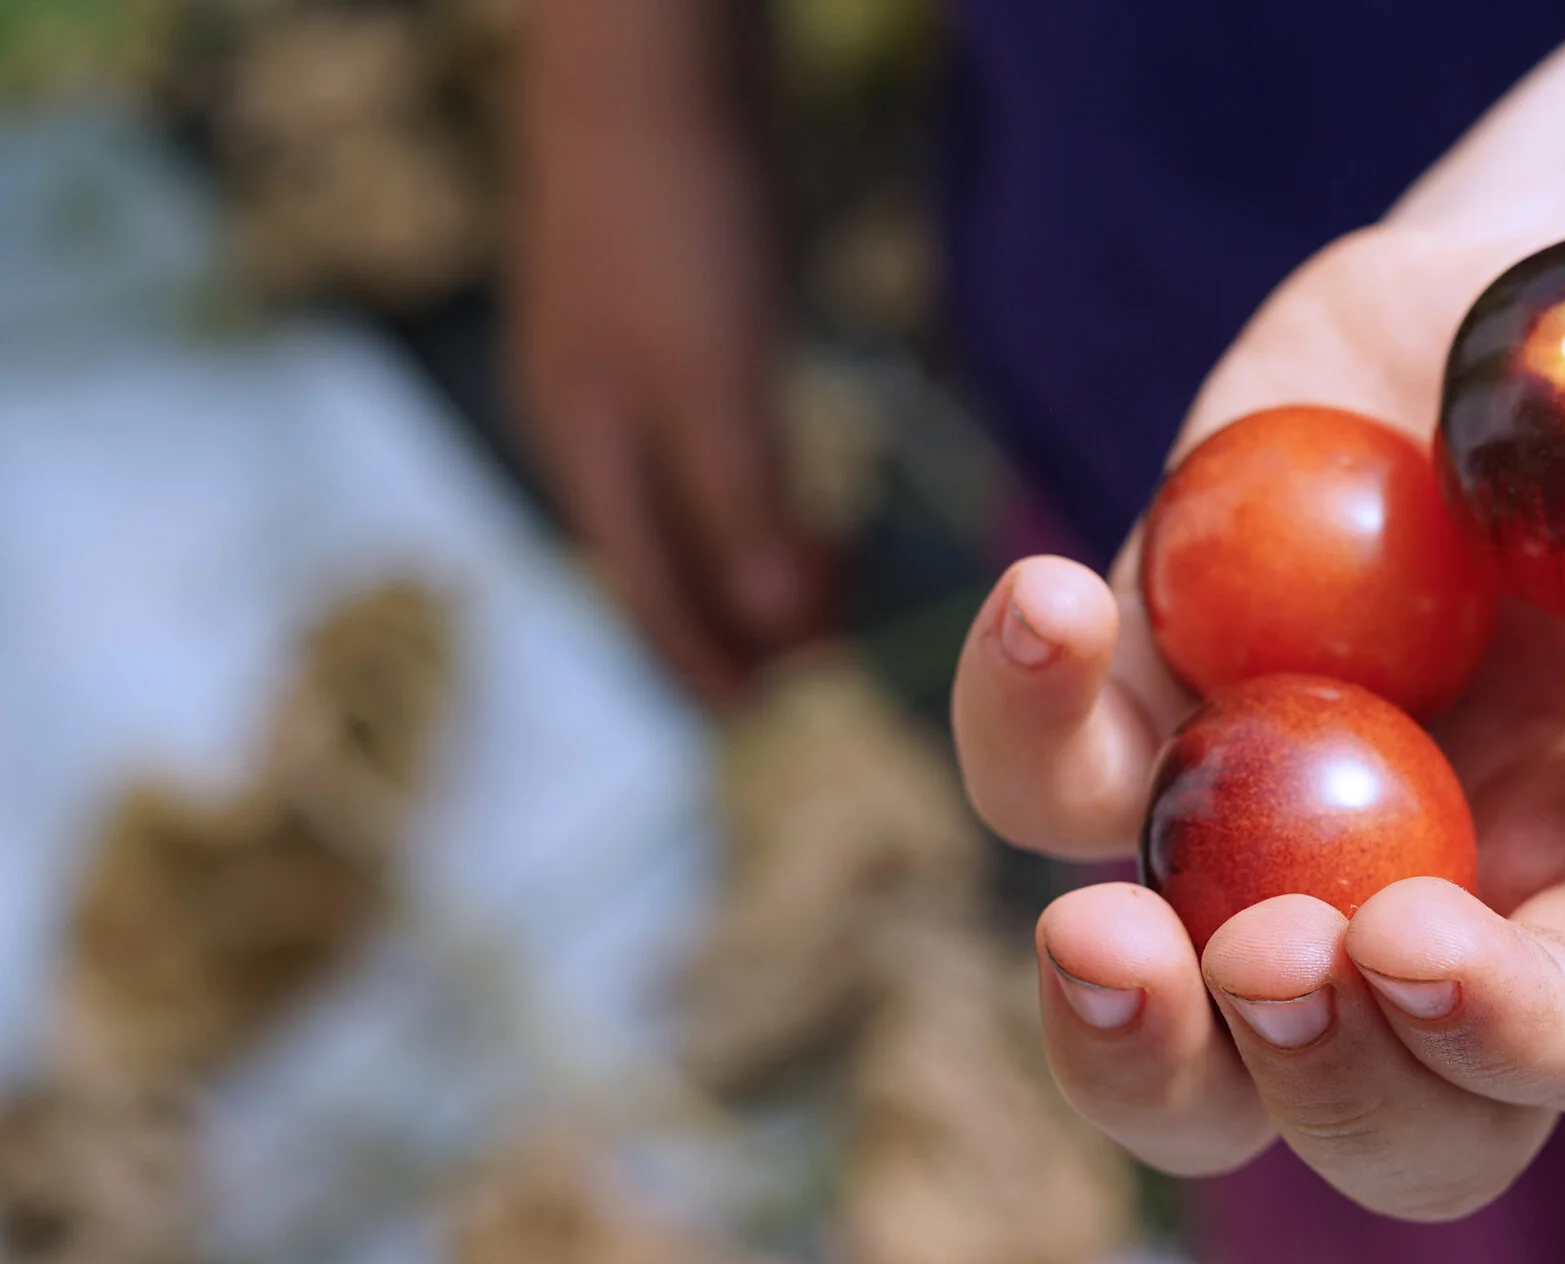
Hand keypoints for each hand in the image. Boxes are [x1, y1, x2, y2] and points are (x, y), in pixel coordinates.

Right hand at [512, 3, 826, 705]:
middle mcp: (578, 409)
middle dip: (721, 619)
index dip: (704, 657)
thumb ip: (746, 501)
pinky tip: (772, 470)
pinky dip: (733, 479)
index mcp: (584, 441)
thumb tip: (783, 633)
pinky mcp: (639, 302)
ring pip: (665, 492)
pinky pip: (683, 431)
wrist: (647, 51)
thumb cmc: (679, 215)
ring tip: (802, 591)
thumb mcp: (718, 373)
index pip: (645, 588)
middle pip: (649, 551)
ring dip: (731, 552)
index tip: (761, 713)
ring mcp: (602, 353)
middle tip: (800, 668)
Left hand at [952, 224, 1564, 1221]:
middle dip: (1305, 1076)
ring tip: (1092, 929)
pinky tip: (1050, 604)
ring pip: (1167, 1032)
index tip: (1425, 955)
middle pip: (1359, 1111)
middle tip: (1266, 954)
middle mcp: (1444, 929)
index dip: (1504, 1034)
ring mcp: (1283, 847)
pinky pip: (1060, 775)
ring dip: (1116, 1026)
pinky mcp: (1159, 721)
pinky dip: (1028, 718)